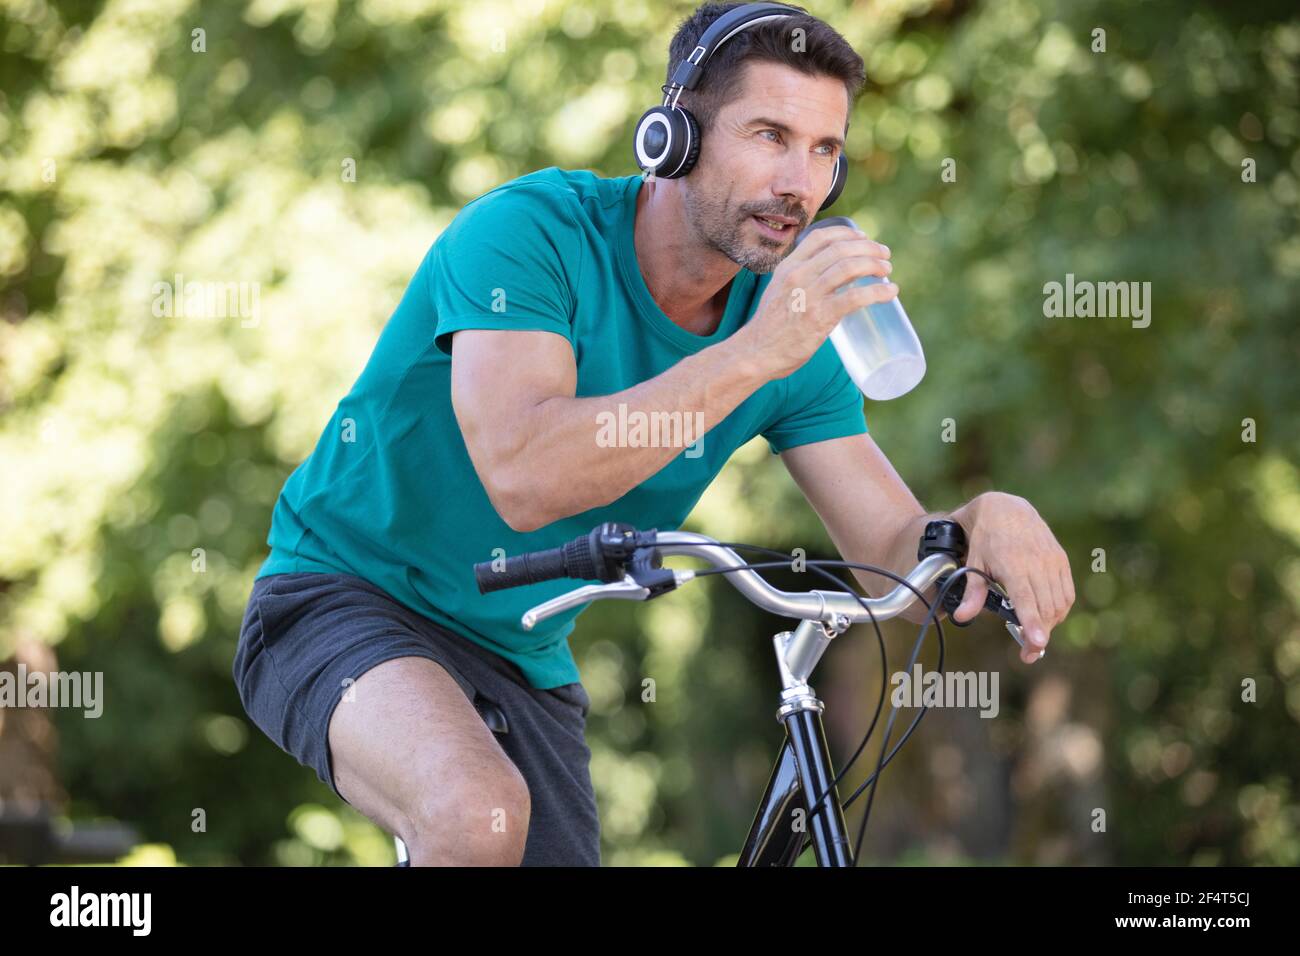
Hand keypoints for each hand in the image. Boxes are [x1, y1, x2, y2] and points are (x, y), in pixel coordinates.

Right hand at [732, 225, 896, 381]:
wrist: (755, 354)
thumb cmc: (769, 327)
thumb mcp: (778, 292)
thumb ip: (798, 282)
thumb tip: (830, 280)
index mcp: (788, 267)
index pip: (821, 237)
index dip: (848, 234)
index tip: (864, 239)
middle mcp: (799, 276)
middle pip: (841, 249)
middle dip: (869, 248)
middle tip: (884, 255)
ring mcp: (809, 296)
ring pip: (850, 268)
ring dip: (876, 265)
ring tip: (887, 270)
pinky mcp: (820, 317)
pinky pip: (856, 297)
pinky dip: (878, 292)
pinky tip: (891, 293)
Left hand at [949, 492, 1074, 663]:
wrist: (1006, 508)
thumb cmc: (985, 538)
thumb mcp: (974, 562)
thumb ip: (972, 592)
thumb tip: (962, 617)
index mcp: (1012, 564)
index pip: (1026, 600)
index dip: (1033, 624)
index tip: (1037, 644)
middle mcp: (1037, 563)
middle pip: (1045, 609)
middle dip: (1039, 636)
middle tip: (1028, 654)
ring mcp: (1052, 561)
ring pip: (1059, 604)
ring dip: (1050, 624)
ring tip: (1034, 634)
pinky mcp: (1061, 560)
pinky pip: (1067, 593)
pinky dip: (1060, 609)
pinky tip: (1047, 616)